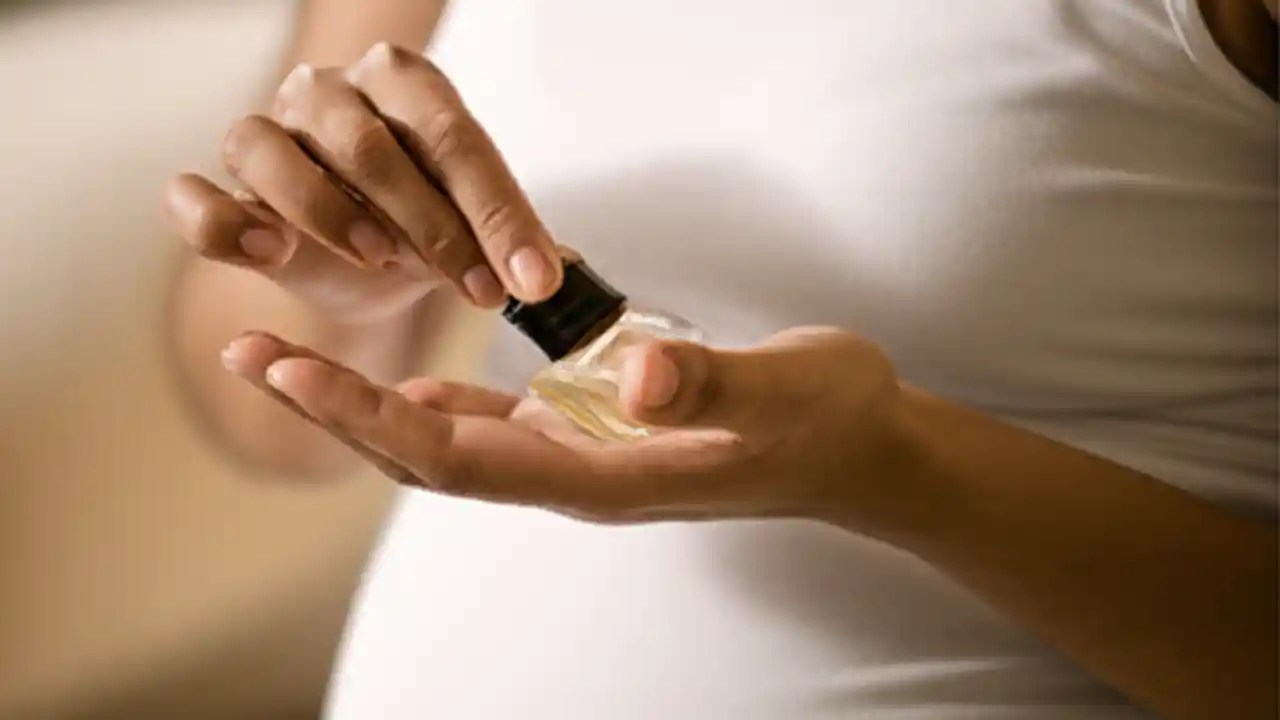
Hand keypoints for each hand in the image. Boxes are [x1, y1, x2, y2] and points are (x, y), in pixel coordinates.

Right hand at [163, 43, 562, 322]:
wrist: (366, 260)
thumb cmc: (425, 228)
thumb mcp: (475, 230)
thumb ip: (509, 243)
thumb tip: (550, 280)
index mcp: (405, 83)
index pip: (453, 138)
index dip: (498, 214)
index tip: (535, 280)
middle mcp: (329, 93)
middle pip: (369, 145)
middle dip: (432, 225)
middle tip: (480, 291)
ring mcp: (268, 132)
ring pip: (272, 151)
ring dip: (332, 213)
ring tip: (382, 262)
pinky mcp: (222, 187)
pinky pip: (195, 195)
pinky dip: (225, 220)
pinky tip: (271, 251)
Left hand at [221, 326, 924, 533]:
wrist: (858, 450)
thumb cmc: (824, 422)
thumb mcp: (781, 393)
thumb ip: (708, 385)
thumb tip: (629, 376)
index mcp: (602, 476)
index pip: (459, 456)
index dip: (371, 417)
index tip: (296, 371)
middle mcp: (576, 473)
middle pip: (429, 454)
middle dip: (339, 409)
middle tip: (253, 353)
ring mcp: (584, 454)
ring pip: (453, 440)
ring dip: (373, 405)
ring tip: (299, 364)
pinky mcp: (597, 429)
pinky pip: (499, 424)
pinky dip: (440, 406)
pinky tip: (412, 384)